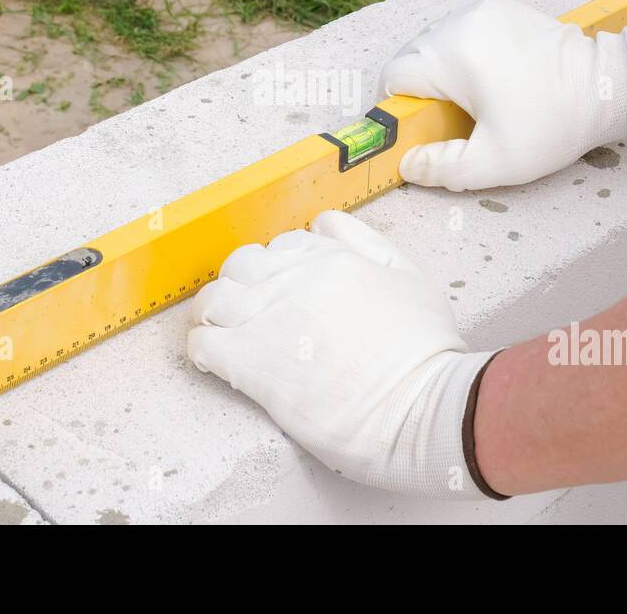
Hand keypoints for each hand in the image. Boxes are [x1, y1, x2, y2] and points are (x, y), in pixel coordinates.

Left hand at [187, 210, 498, 498]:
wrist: (422, 405)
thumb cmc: (425, 350)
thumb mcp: (408, 275)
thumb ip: (365, 242)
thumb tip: (323, 222)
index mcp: (329, 257)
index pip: (281, 245)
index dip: (279, 270)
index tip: (283, 295)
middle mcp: (292, 278)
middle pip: (240, 265)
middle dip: (241, 286)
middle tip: (250, 316)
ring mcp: (267, 317)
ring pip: (212, 300)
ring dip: (214, 316)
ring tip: (224, 337)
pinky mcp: (250, 362)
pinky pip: (201, 344)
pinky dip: (202, 352)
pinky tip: (215, 364)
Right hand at [379, 0, 626, 190]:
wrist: (607, 86)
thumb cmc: (553, 125)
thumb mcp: (495, 162)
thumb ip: (442, 167)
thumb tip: (406, 163)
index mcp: (453, 56)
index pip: (393, 76)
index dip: (397, 107)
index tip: (419, 128)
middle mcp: (461, 22)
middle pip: (411, 56)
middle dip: (420, 89)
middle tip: (448, 118)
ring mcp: (481, 10)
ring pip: (434, 42)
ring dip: (440, 70)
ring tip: (471, 97)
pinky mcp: (499, 8)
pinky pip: (460, 30)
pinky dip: (462, 53)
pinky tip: (489, 76)